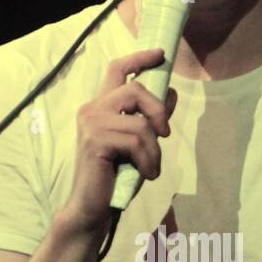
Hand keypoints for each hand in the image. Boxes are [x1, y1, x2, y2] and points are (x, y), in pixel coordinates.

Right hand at [62, 50, 177, 232]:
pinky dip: (148, 161)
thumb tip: (171, 92)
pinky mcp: (95, 141)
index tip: (160, 54)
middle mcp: (91, 110)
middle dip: (158, 110)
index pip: (117, 70)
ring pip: (140, 123)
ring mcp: (91, 124)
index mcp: (100, 107)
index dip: (140, 58)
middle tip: (165, 134)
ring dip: (154, 149)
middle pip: (135, 89)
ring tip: (151, 167)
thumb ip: (150, 118)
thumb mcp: (138, 143)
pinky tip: (147, 175)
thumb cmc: (115, 176)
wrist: (92, 207)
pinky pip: (136, 142)